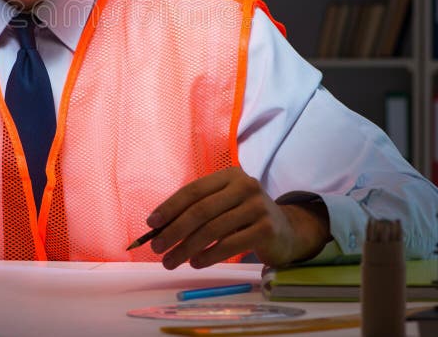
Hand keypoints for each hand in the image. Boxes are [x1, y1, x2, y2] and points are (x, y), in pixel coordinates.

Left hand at [146, 167, 329, 269]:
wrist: (286, 231)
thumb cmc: (244, 217)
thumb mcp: (223, 205)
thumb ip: (197, 210)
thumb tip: (159, 228)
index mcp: (229, 175)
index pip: (193, 190)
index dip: (170, 206)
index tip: (151, 224)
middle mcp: (245, 185)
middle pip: (201, 210)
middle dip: (174, 231)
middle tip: (157, 248)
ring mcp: (257, 206)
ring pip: (213, 229)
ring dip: (187, 248)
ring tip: (171, 261)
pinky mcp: (266, 229)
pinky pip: (230, 245)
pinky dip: (209, 256)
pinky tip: (195, 263)